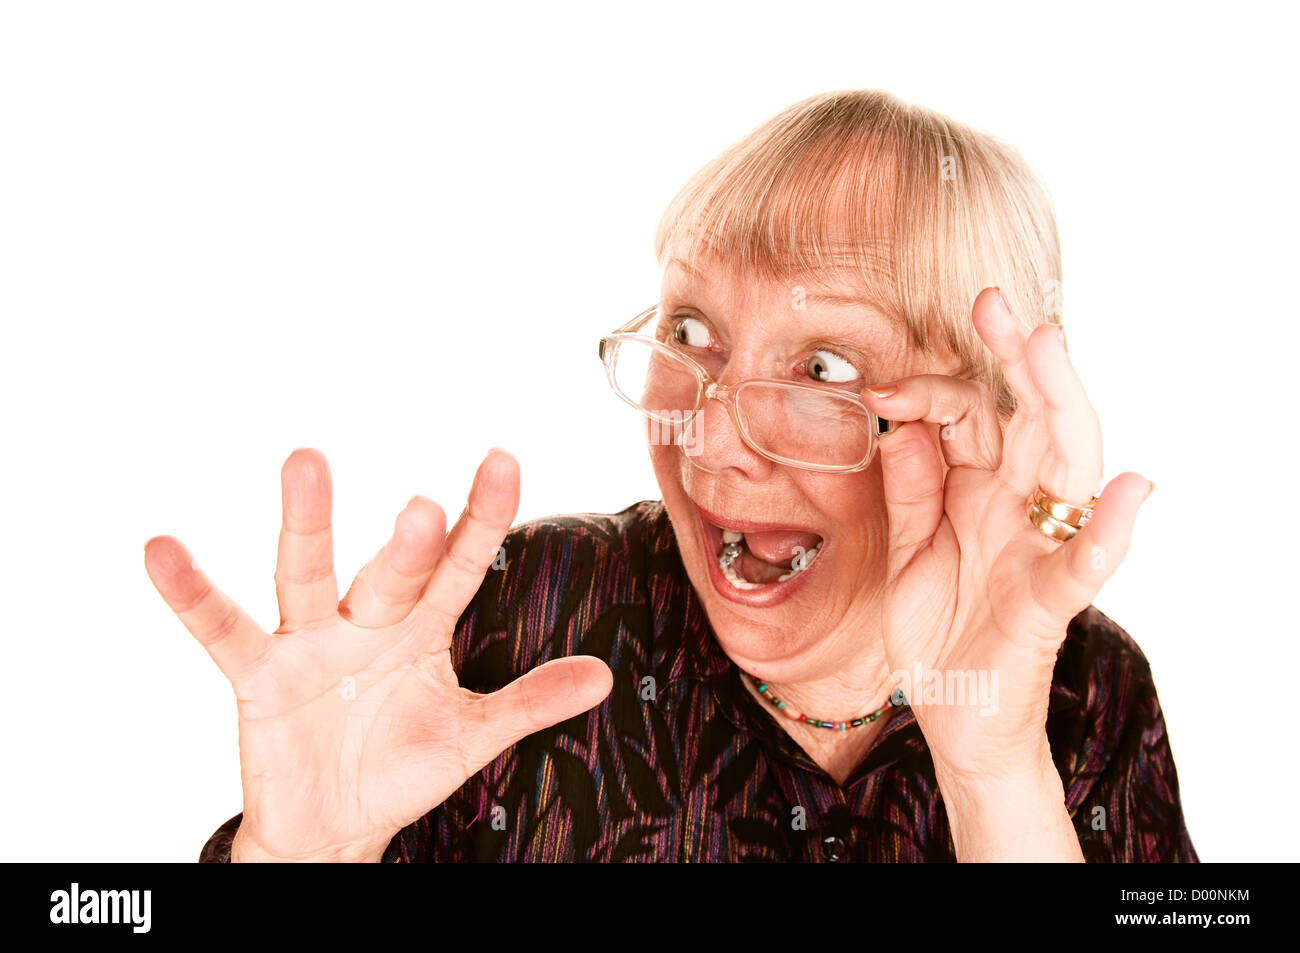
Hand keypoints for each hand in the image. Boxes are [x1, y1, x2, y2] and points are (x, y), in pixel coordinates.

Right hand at [145, 448, 612, 861]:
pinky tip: (162, 550)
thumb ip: (529, 701)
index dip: (481, 518)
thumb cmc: (400, 765)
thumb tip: (602, 674)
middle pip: (390, 571)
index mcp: (422, 628)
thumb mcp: (471, 734)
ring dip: (308, 522)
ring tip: (307, 463)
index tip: (505, 461)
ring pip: (309, 574)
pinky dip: (191, 592)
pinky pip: (223, 628)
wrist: (337, 827)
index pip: (458, 566)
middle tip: (424, 505)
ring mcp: (310, 642)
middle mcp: (367, 620)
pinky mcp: (260, 675)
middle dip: (407, 542)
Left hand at [861, 289, 1151, 853]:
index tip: (882, 385)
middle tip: (995, 303)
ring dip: (1060, 406)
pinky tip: (1128, 491)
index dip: (930, 392)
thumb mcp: (909, 550)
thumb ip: (911, 489)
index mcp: (981, 490)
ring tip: (1051, 350)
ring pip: (1065, 467)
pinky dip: (1107, 531)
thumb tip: (901, 425)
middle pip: (1029, 419)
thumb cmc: (939, 627)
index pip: (970, 417)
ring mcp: (1038, 549)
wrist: (954, 714)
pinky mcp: (1048, 602)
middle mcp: (1017, 507)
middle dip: (1014, 359)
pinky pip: (1083, 565)